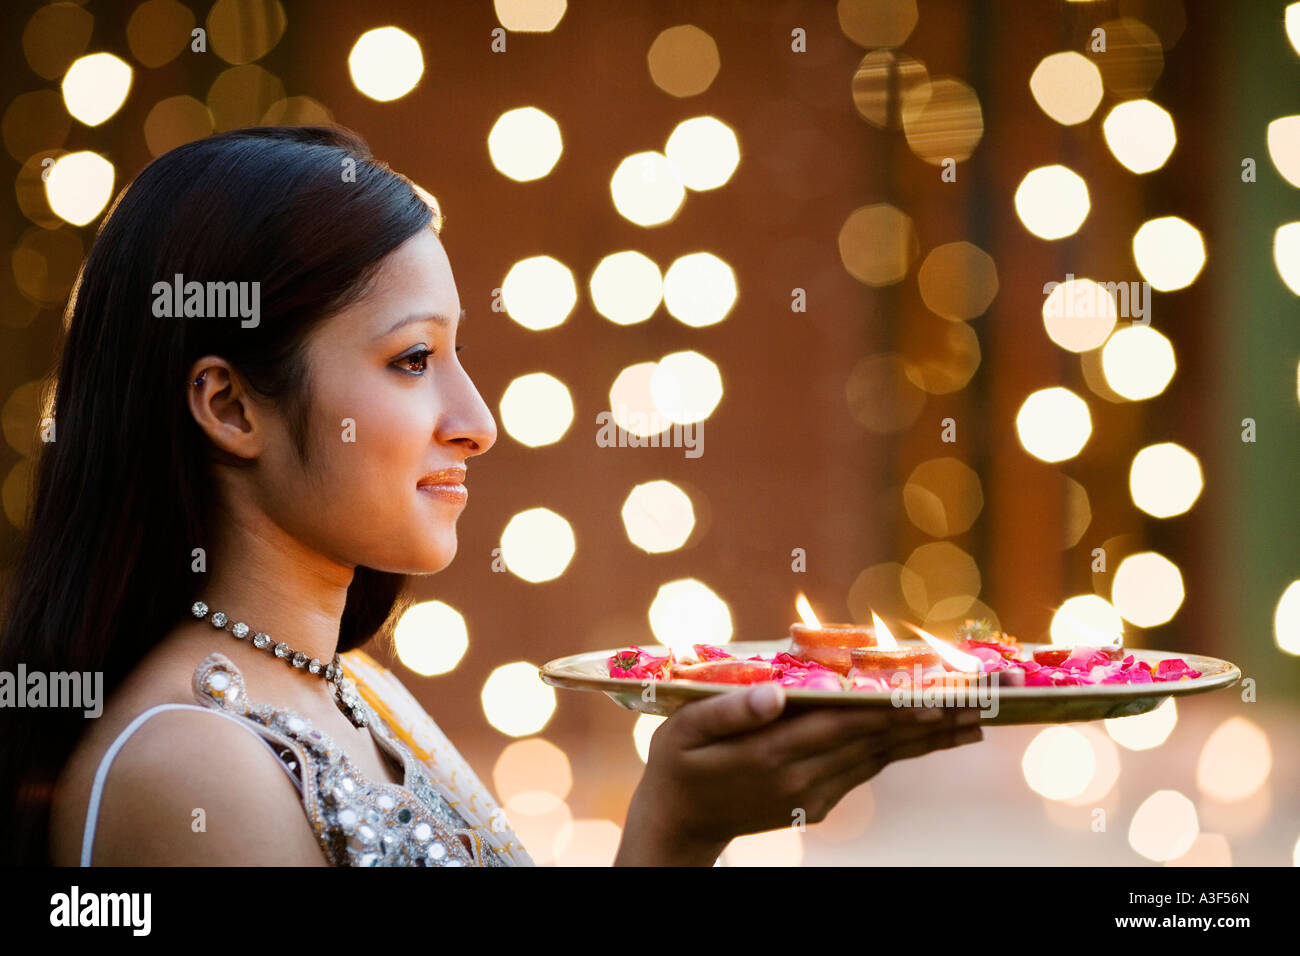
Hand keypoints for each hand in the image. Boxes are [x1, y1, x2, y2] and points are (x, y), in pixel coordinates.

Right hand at [614, 683, 982, 865]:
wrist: (680, 824)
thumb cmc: (678, 763)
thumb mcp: (686, 730)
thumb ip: (729, 710)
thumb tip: (776, 694)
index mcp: (772, 755)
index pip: (846, 724)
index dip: (892, 707)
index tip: (935, 691)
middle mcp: (802, 779)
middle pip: (876, 742)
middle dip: (930, 719)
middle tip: (980, 701)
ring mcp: (814, 795)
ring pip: (880, 758)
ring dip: (927, 737)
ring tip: (974, 719)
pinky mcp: (818, 803)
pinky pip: (867, 770)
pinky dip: (902, 750)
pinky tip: (929, 736)